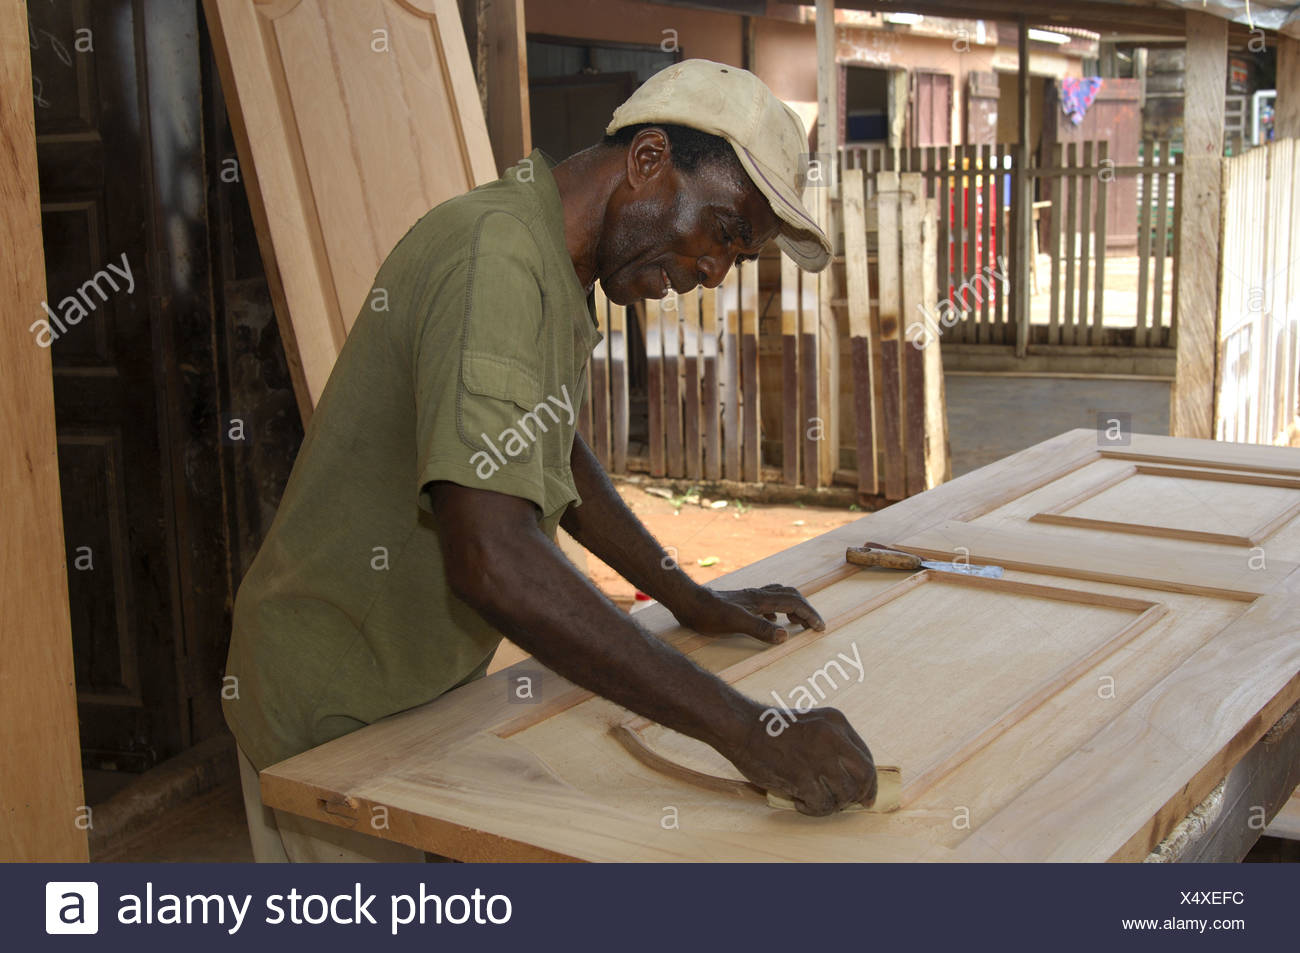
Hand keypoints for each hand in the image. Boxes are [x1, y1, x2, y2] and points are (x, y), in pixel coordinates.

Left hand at [676, 584, 824, 643]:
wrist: (688, 603)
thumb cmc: (709, 614)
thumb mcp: (735, 623)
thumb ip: (760, 629)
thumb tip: (786, 636)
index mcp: (761, 600)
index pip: (794, 603)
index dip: (809, 615)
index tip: (820, 628)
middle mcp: (758, 595)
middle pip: (790, 596)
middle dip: (806, 609)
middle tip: (814, 625)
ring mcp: (749, 598)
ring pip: (779, 596)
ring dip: (793, 608)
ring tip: (797, 623)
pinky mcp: (740, 602)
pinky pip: (766, 603)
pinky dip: (776, 611)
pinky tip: (772, 621)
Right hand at [729, 707, 877, 816]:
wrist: (741, 727)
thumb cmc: (771, 730)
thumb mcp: (812, 724)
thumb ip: (833, 745)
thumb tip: (850, 779)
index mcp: (836, 721)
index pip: (866, 756)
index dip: (868, 781)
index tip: (863, 795)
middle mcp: (833, 737)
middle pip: (865, 775)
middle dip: (859, 794)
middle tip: (847, 804)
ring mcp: (819, 756)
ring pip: (845, 793)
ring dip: (832, 804)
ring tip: (813, 801)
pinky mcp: (803, 775)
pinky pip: (822, 803)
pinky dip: (813, 809)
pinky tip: (799, 802)